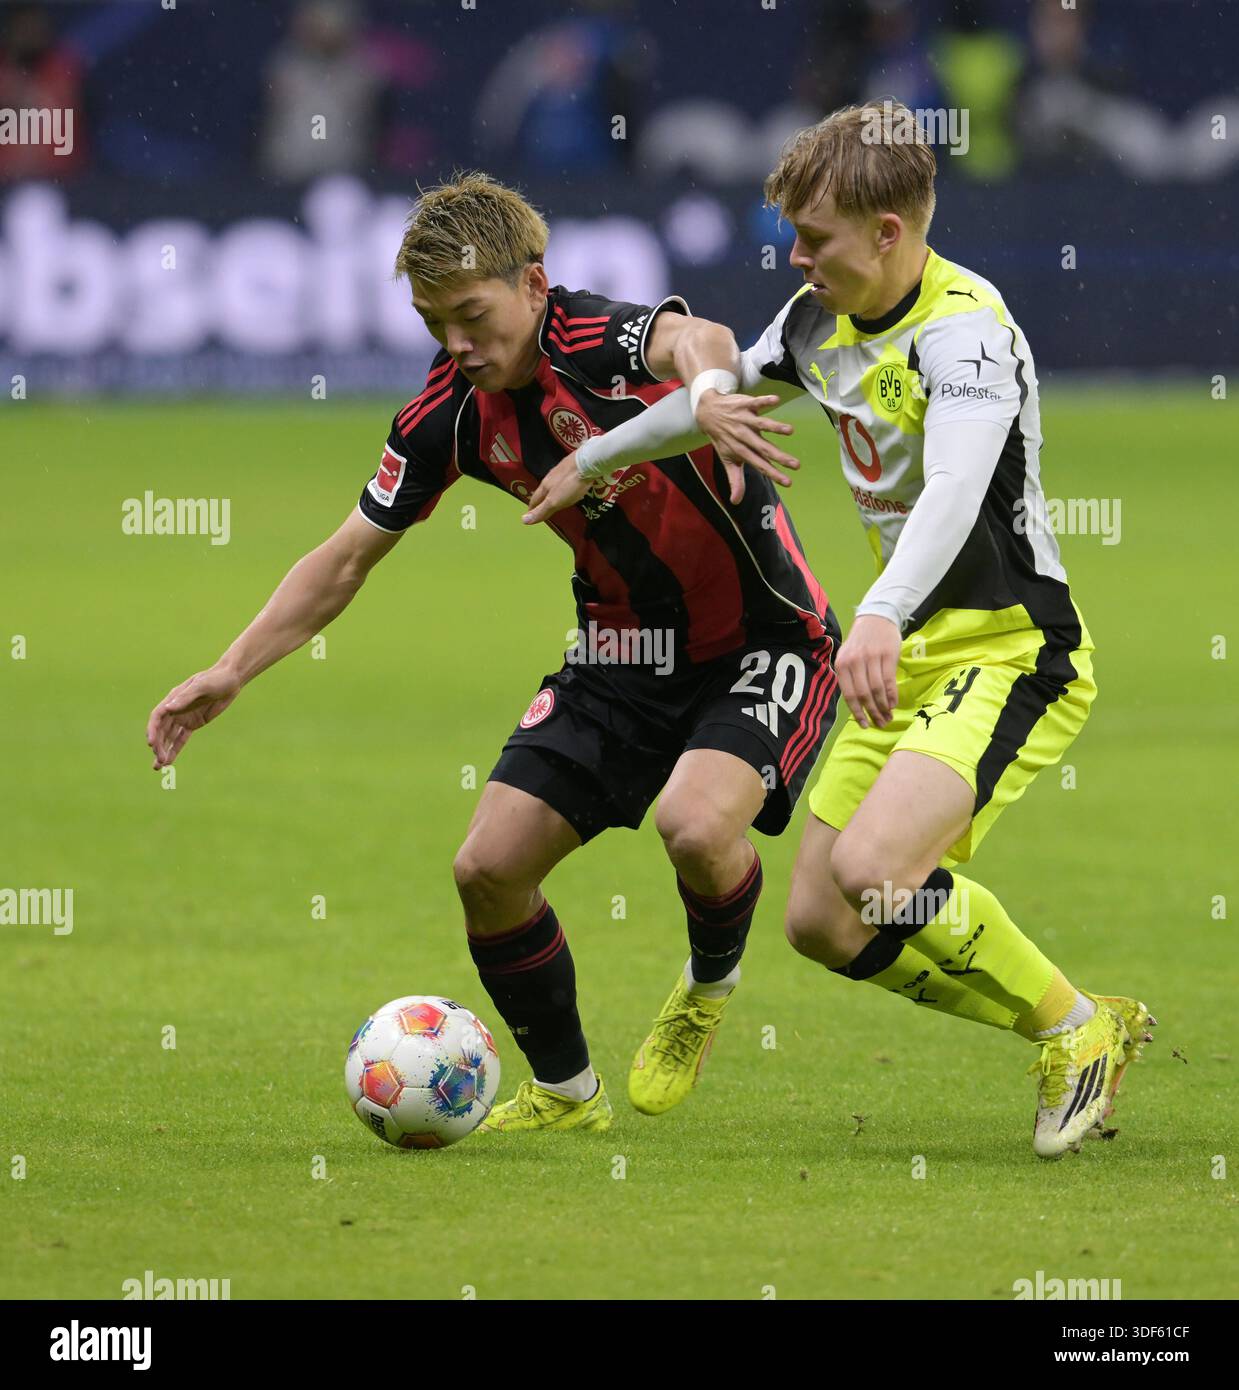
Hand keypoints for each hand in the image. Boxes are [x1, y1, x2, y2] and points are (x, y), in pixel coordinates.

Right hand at [147, 664, 241, 768]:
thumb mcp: (201, 687)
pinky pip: (181, 739)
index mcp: (173, 699)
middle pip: (161, 730)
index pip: (157, 717)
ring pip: (169, 737)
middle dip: (159, 745)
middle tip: (159, 760)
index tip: (151, 743)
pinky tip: (169, 761)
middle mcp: (175, 709)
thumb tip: (168, 708)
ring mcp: (183, 718)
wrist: (230, 680)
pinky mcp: (193, 724)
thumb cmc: (215, 679)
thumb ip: (185, 698)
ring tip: (158, 767)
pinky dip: (175, 749)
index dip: (153, 730)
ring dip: (163, 751)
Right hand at [522, 454, 591, 524]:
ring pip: (551, 485)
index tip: (529, 516)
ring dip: (549, 493)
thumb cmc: (570, 484)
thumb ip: (541, 510)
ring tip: (551, 499)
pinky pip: (562, 479)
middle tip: (540, 509)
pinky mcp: (570, 467)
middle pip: (541, 491)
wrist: (587, 462)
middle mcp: (550, 478)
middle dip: (539, 501)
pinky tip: (565, 487)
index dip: (532, 509)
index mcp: (545, 486)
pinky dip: (560, 486)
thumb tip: (524, 520)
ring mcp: (560, 471)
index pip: (534, 500)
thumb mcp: (555, 501)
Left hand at [695, 391, 798, 503]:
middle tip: (796, 465)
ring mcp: (744, 420)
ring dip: (774, 427)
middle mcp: (743, 436)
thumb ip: (735, 480)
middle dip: (779, 457)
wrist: (707, 413)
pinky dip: (764, 401)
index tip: (788, 482)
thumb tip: (735, 502)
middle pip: (763, 448)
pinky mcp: (744, 404)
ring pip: (760, 424)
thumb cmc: (722, 439)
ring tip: (790, 431)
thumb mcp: (727, 460)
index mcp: (741, 451)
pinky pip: (755, 402)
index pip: (759, 465)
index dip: (773, 474)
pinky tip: (776, 400)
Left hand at [835, 615, 900, 729]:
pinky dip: (892, 695)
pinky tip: (894, 704)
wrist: (876, 617)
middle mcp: (855, 661)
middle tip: (881, 724)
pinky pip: (889, 680)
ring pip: (877, 689)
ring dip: (884, 706)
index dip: (857, 712)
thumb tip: (857, 705)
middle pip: (864, 694)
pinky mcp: (887, 655)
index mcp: (842, 664)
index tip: (865, 724)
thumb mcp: (848, 656)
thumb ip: (849, 677)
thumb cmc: (861, 642)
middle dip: (873, 712)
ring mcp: (871, 658)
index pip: (849, 694)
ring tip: (888, 716)